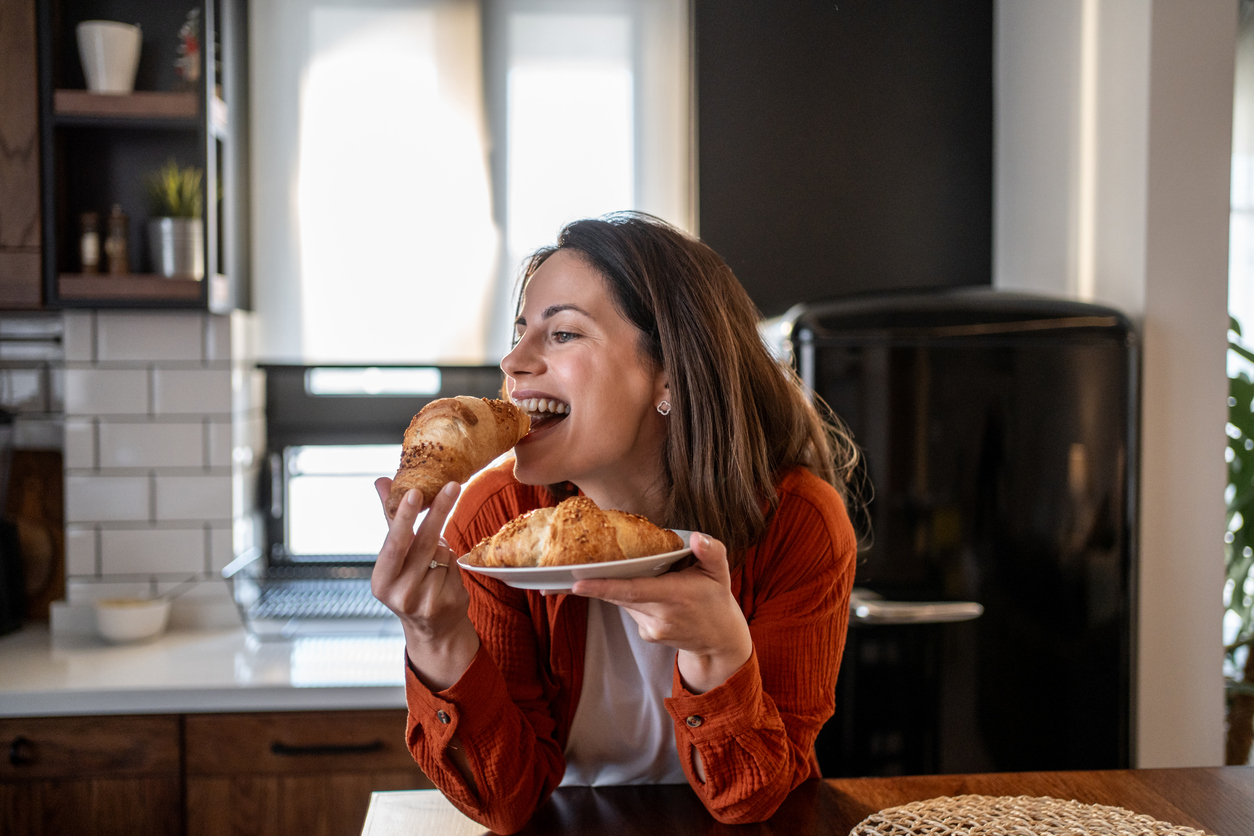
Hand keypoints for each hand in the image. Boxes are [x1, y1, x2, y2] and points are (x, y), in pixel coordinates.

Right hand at [372, 478, 479, 690]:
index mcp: (381, 581)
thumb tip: (381, 481)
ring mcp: (427, 600)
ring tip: (433, 561)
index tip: (415, 492)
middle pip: (425, 543)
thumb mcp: (395, 556)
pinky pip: (457, 566)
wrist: (432, 629)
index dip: (404, 517)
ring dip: (443, 547)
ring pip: (444, 552)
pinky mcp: (450, 602)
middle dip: (439, 512)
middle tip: (453, 485)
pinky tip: (445, 577)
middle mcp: (401, 593)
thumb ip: (390, 518)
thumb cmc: (410, 582)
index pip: (393, 543)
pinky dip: (453, 563)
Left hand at [571, 533, 752, 693]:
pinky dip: (631, 598)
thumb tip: (697, 536)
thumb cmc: (716, 600)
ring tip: (628, 572)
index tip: (577, 584)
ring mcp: (652, 629)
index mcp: (675, 596)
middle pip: (620, 596)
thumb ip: (712, 552)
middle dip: (597, 582)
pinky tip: (646, 592)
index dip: (603, 587)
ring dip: (619, 587)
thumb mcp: (720, 573)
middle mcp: (660, 616)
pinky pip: (631, 610)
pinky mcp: (648, 635)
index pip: (632, 591)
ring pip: (624, 602)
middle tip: (576, 567)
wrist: (719, 640)